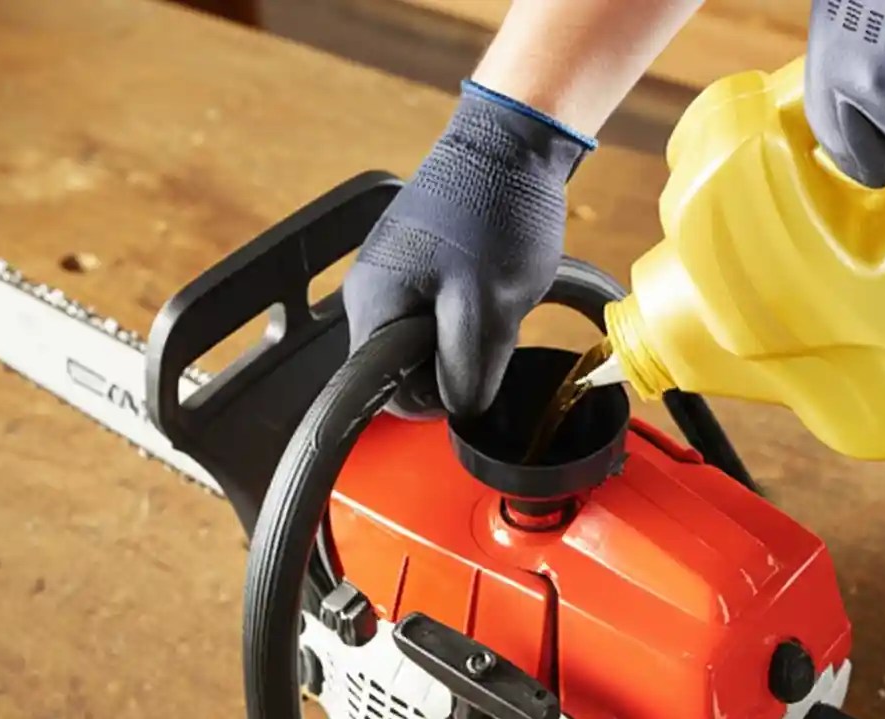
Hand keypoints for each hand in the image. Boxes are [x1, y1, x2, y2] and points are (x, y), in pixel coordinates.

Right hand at [342, 80, 593, 417]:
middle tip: (494, 330)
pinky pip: (443, 308)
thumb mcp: (488, 311)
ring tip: (499, 298)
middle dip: (456, 362)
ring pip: (431, 339)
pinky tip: (499, 283)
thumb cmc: (497, 214)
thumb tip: (459, 411)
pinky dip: (476, 308)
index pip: (386, 395)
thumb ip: (467, 374)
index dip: (434, 400)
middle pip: (408, 368)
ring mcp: (395, 271)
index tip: (473, 378)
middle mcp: (370, 291)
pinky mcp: (422, 257)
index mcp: (372, 307)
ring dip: (471, 334)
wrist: (515, 140)